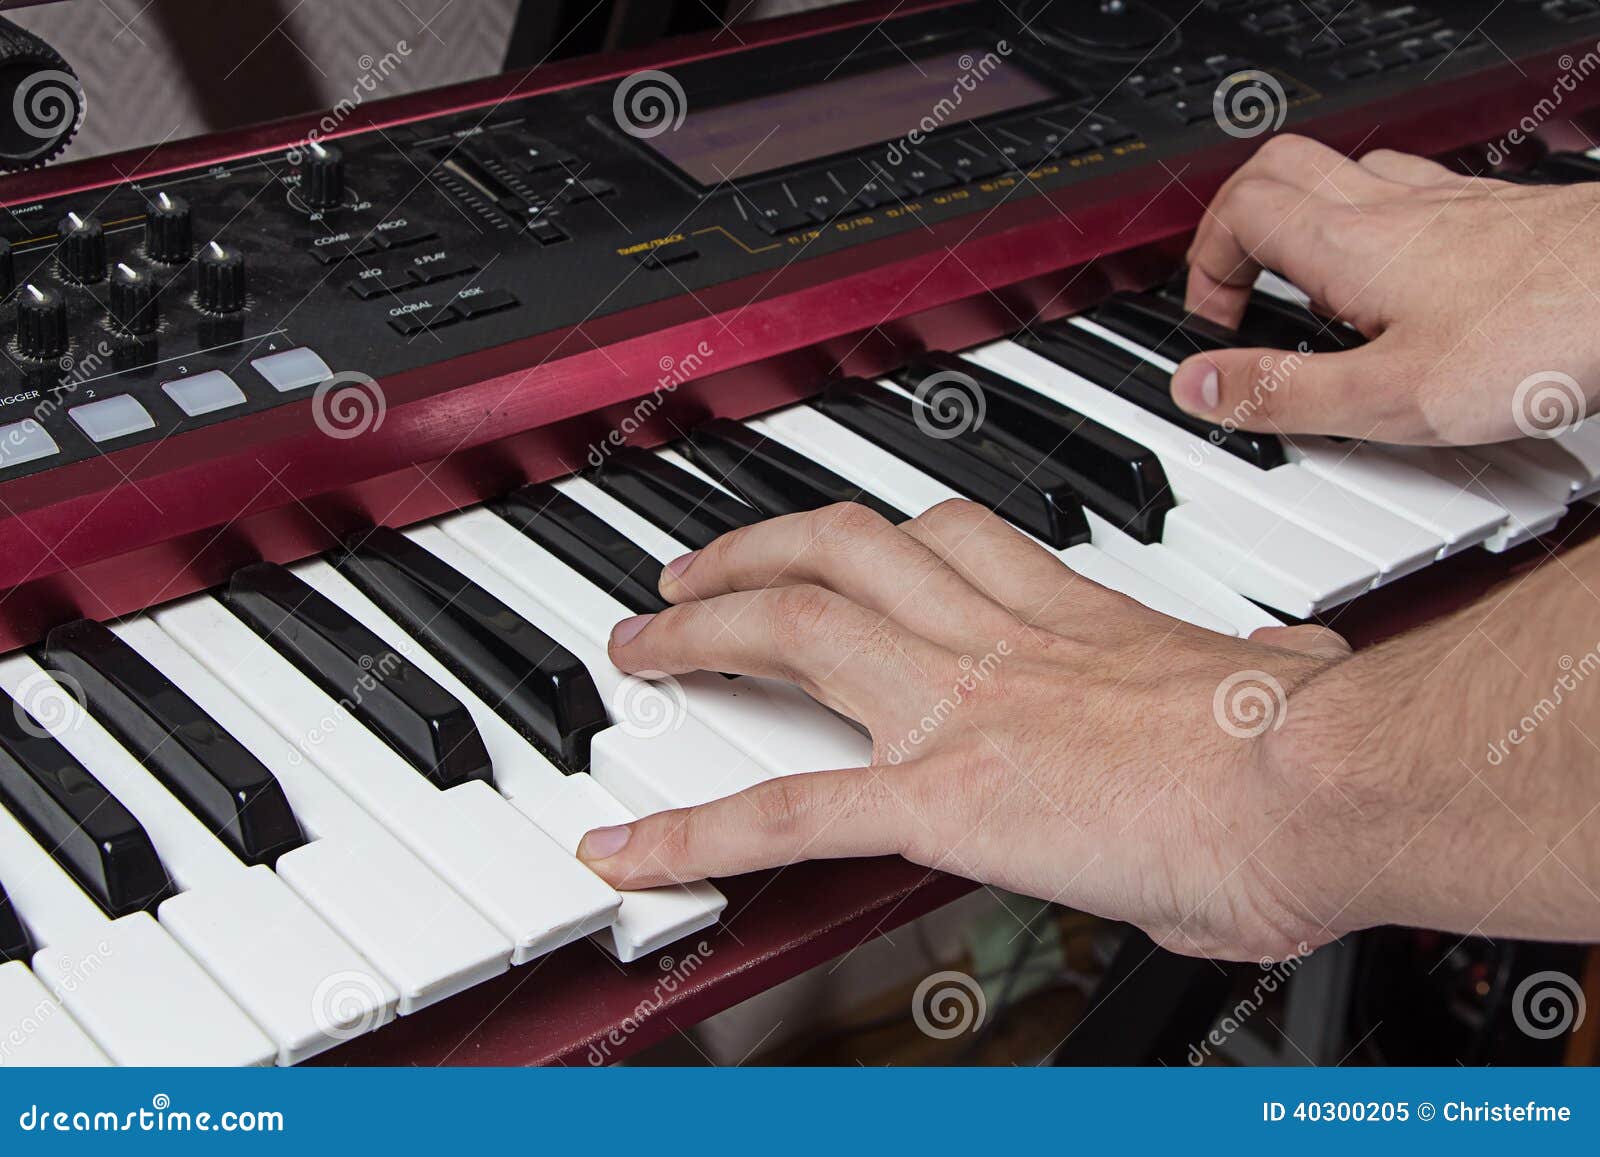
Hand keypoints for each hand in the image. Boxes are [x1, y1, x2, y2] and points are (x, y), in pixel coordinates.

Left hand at [577, 500, 1353, 960]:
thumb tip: (1295, 669)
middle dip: (756, 552)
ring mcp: (958, 709)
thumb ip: (1265, 670)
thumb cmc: (1316, 744)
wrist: (1316, 778)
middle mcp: (999, 641)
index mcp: (1073, 617)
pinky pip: (788, 811)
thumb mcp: (1279, 685)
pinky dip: (695, 831)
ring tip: (645, 646)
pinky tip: (628, 851)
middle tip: (699, 571)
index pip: (950, 542)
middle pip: (845, 555)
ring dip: (707, 631)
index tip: (846, 544)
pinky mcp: (941, 796)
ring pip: (798, 630)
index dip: (878, 538)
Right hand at [1171, 134, 1599, 444]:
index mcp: (1349, 246)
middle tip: (1235, 282)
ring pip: (1344, 171)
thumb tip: (1198, 385)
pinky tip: (1394, 271)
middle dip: (1235, 222)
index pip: (1238, 217)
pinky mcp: (1494, 212)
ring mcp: (1446, 203)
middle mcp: (1392, 208)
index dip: (1205, 268)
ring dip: (1301, 215)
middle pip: (1277, 168)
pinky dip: (1373, 219)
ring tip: (1302, 278)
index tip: (1216, 325)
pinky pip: (1408, 188)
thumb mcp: (1391, 397)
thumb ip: (1285, 391)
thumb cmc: (1542, 334)